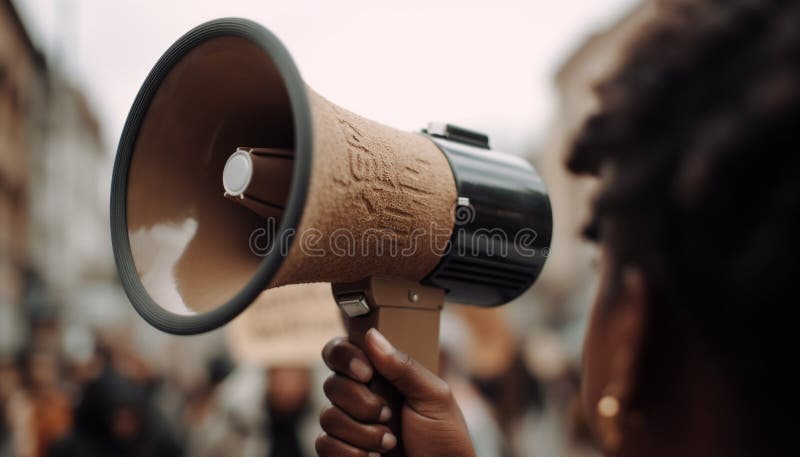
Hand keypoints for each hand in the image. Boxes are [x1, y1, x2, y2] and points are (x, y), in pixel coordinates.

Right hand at [316, 328, 475, 456]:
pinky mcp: (343, 452)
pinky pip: (323, 445)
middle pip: (332, 384)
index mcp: (381, 375)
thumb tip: (373, 336)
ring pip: (327, 417)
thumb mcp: (434, 397)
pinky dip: (350, 453)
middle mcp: (361, 397)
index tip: (367, 373)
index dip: (345, 357)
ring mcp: (350, 426)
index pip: (344, 351)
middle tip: (388, 414)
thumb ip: (404, 366)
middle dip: (361, 403)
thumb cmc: (445, 439)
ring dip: (362, 433)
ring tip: (390, 443)